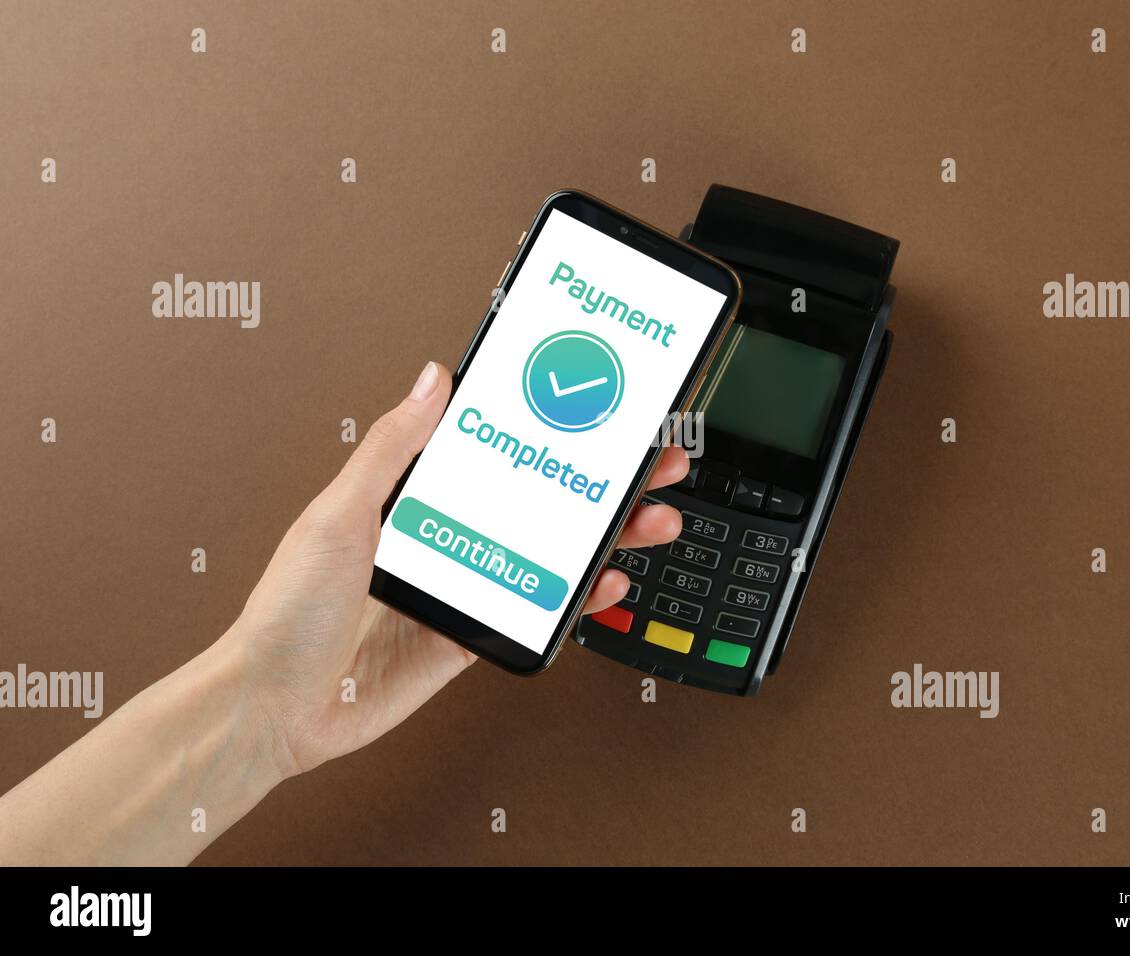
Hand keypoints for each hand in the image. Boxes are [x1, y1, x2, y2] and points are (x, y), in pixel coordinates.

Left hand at [223, 360, 686, 777]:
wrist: (275, 707)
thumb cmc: (286, 611)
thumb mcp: (338, 513)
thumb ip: (391, 448)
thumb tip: (432, 380)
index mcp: (407, 497)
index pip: (490, 450)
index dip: (543, 429)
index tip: (588, 408)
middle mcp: (440, 537)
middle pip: (536, 499)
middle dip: (599, 481)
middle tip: (649, 461)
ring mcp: (459, 586)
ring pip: (548, 553)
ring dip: (603, 535)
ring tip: (648, 517)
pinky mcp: (468, 635)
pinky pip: (534, 609)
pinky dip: (577, 596)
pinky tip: (605, 580)